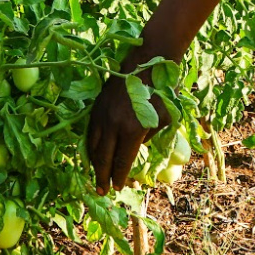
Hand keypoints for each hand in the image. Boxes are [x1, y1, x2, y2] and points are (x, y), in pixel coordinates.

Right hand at [85, 57, 167, 193]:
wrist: (145, 64)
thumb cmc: (160, 92)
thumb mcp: (164, 119)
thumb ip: (149, 137)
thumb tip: (136, 148)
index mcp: (132, 130)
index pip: (122, 161)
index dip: (119, 176)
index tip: (118, 187)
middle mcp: (113, 126)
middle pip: (104, 158)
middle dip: (103, 177)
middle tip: (102, 191)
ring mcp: (102, 116)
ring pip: (93, 147)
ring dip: (94, 164)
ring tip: (96, 177)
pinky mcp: (96, 108)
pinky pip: (90, 133)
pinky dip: (90, 147)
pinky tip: (92, 155)